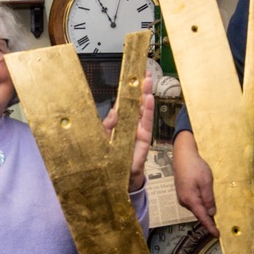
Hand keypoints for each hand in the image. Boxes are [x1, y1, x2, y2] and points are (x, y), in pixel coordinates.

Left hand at [99, 71, 157, 190]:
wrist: (118, 180)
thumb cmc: (111, 161)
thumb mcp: (104, 139)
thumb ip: (108, 124)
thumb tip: (114, 110)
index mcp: (120, 124)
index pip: (125, 103)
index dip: (129, 90)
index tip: (132, 76)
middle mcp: (131, 126)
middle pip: (137, 103)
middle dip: (140, 88)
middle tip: (144, 72)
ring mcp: (138, 132)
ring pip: (143, 110)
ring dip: (146, 95)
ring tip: (148, 81)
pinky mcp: (143, 140)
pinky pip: (146, 124)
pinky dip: (148, 111)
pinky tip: (149, 99)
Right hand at [171, 130, 216, 232]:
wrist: (182, 155)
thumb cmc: (195, 166)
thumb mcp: (206, 182)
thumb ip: (209, 199)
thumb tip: (211, 213)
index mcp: (190, 199)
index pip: (202, 217)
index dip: (210, 226)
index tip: (217, 235)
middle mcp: (184, 201)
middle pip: (199, 213)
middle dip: (208, 217)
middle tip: (218, 223)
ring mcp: (182, 197)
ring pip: (197, 207)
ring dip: (205, 208)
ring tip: (210, 200)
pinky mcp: (183, 193)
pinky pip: (194, 202)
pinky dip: (200, 203)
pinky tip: (205, 197)